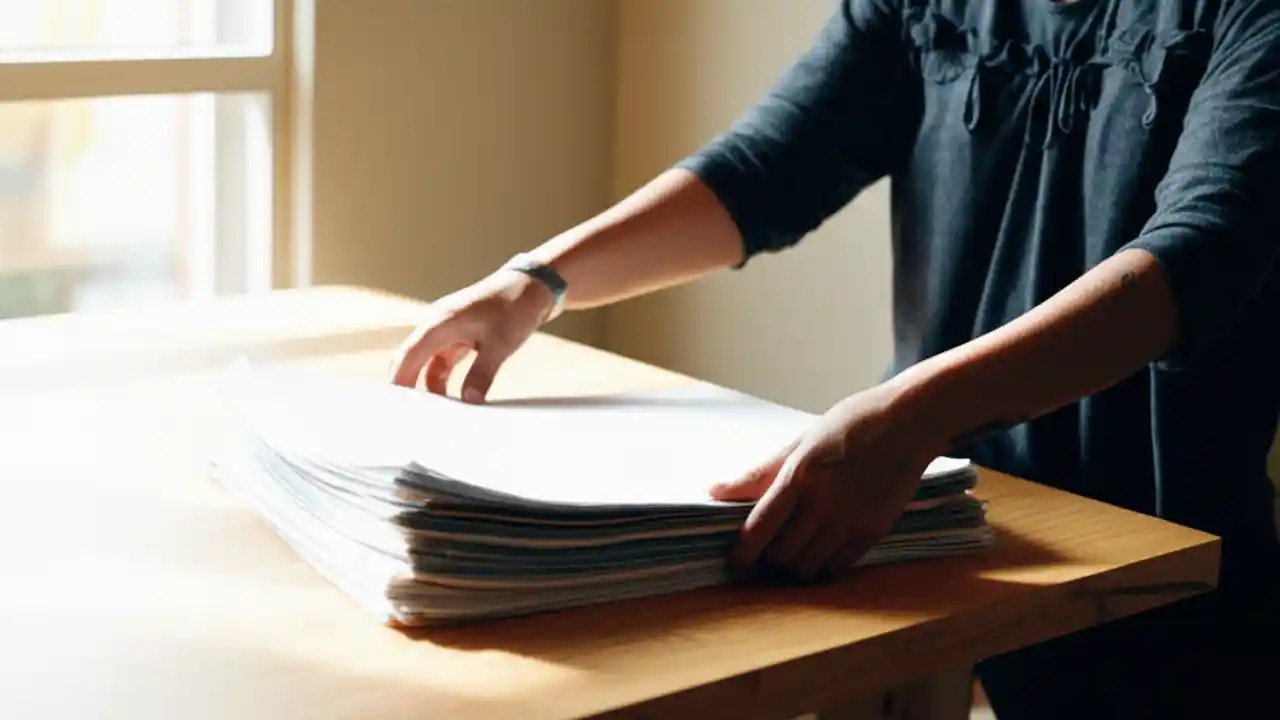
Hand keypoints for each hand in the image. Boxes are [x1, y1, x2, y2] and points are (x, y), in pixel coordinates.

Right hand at [388, 268, 555, 401]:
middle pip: (412, 358)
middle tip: (407, 414)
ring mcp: (449, 329)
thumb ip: (482, 373)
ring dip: (429, 384)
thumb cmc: (515, 306)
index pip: (409, 355)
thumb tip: (469, 400)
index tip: (395, 405)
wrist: (535, 285)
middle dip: (408, 384)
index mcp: (441, 322)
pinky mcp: (461, 334)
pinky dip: (444, 377)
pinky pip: (444, 360)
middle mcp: (439, 325)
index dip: (399, 380)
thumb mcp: (500, 343)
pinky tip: (452, 397)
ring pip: (428, 361)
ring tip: (431, 412)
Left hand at [710, 382, 945, 580]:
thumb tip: (716, 492)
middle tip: (767, 549)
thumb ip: (760, 474)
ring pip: (808, 568)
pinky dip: (823, 566)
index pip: (759, 529)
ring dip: (795, 565)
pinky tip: (820, 549)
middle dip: (769, 557)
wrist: (910, 421)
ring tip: (793, 550)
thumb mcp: (801, 442)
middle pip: (781, 556)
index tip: (735, 561)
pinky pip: (838, 568)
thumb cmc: (850, 425)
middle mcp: (824, 503)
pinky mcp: (874, 532)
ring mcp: (851, 520)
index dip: (742, 553)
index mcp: (799, 475)